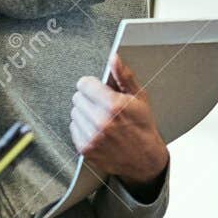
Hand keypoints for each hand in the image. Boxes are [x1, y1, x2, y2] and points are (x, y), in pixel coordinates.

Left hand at [70, 56, 168, 186]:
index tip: (98, 88)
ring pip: (75, 113)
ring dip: (85, 113)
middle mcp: (100, 121)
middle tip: (102, 105)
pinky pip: (73, 128)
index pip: (84, 84)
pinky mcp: (85, 149)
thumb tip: (114, 58)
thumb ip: (123, 76)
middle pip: (77, 98)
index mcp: (113, 105)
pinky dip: (83, 127)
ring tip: (101, 118)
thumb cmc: (143, 126)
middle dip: (89, 98)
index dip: (92, 84)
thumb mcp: (139, 97)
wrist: (144, 159)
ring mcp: (91, 136)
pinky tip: (97, 130)